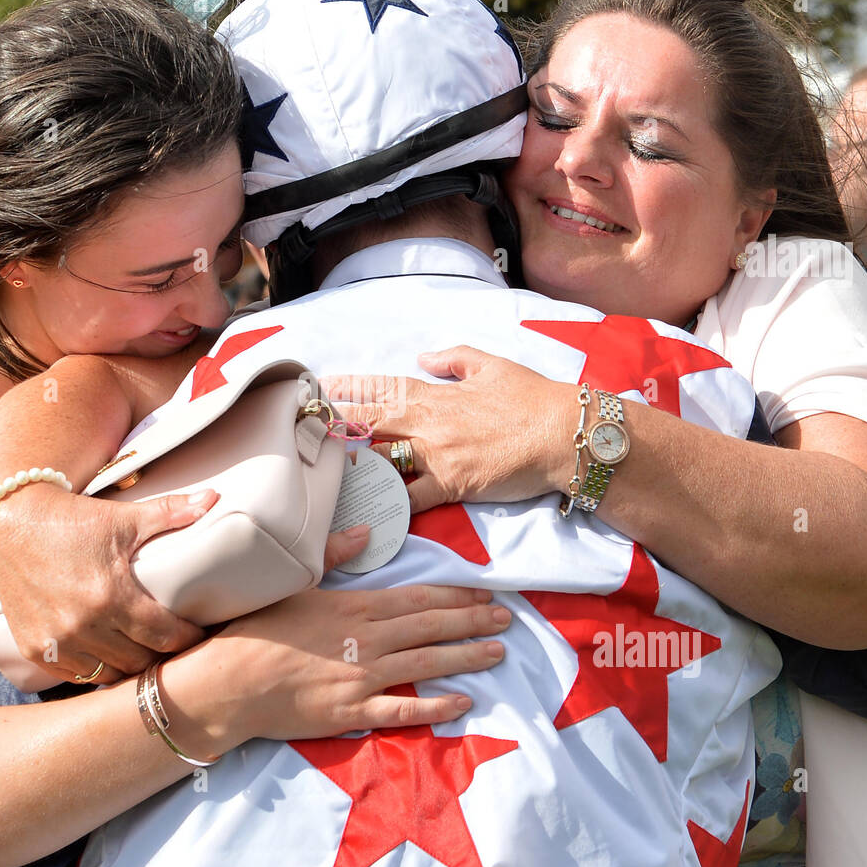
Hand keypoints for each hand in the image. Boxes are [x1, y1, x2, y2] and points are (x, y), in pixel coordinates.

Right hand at [0, 484, 218, 684]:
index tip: (200, 632)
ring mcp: (56, 642)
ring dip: (132, 668)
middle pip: (141, 661)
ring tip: (147, 654)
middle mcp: (83, 625)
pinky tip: (112, 658)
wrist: (8, 525)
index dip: (189, 638)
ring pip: (111, 676)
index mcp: (111, 595)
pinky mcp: (35, 649)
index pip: (166, 636)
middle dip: (164, 655)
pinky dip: (96, 671)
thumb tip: (214, 499)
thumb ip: (172, 512)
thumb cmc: (72, 520)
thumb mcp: (124, 517)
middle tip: (177, 645)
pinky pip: (76, 677)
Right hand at [160, 528, 512, 753]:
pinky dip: (435, 707)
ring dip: (465, 657)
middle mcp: (366, 640)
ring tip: (497, 652)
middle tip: (507, 618)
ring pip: (426, 665)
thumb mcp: (293, 583)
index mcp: (354, 607)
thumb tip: (364, 530)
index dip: (454, 596)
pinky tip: (464, 702)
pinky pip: (403, 711)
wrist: (226, 682)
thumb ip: (333, 556)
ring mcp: (362, 679)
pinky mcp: (352, 713)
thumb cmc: (256, 629)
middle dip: (472, 621)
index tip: (483, 592)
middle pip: (430, 628)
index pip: (417, 598)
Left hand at [323, 346, 575, 511]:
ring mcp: (437, 455)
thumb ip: (455, 358)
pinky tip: (363, 509)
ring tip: (320, 468)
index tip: (320, 387)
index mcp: (436, 394)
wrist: (562, 434)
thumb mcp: (492, 365)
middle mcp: (428, 423)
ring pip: (381, 459)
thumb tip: (426, 357)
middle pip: (369, 422)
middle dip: (334, 423)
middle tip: (303, 426)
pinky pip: (411, 498)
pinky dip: (388, 504)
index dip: (348, 387)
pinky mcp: (451, 485)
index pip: (382, 387)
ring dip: (350, 464)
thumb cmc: (532, 398)